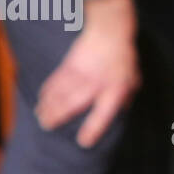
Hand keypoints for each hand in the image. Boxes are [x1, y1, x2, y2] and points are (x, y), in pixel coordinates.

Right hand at [36, 17, 140, 147]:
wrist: (109, 31)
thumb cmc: (123, 57)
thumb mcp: (133, 78)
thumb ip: (127, 96)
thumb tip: (122, 112)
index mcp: (115, 89)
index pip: (104, 113)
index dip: (94, 130)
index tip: (83, 142)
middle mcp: (96, 83)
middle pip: (73, 104)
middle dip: (58, 117)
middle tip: (48, 127)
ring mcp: (80, 74)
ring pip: (59, 94)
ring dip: (48, 107)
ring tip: (41, 118)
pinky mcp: (69, 65)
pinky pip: (54, 82)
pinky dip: (46, 92)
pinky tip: (41, 100)